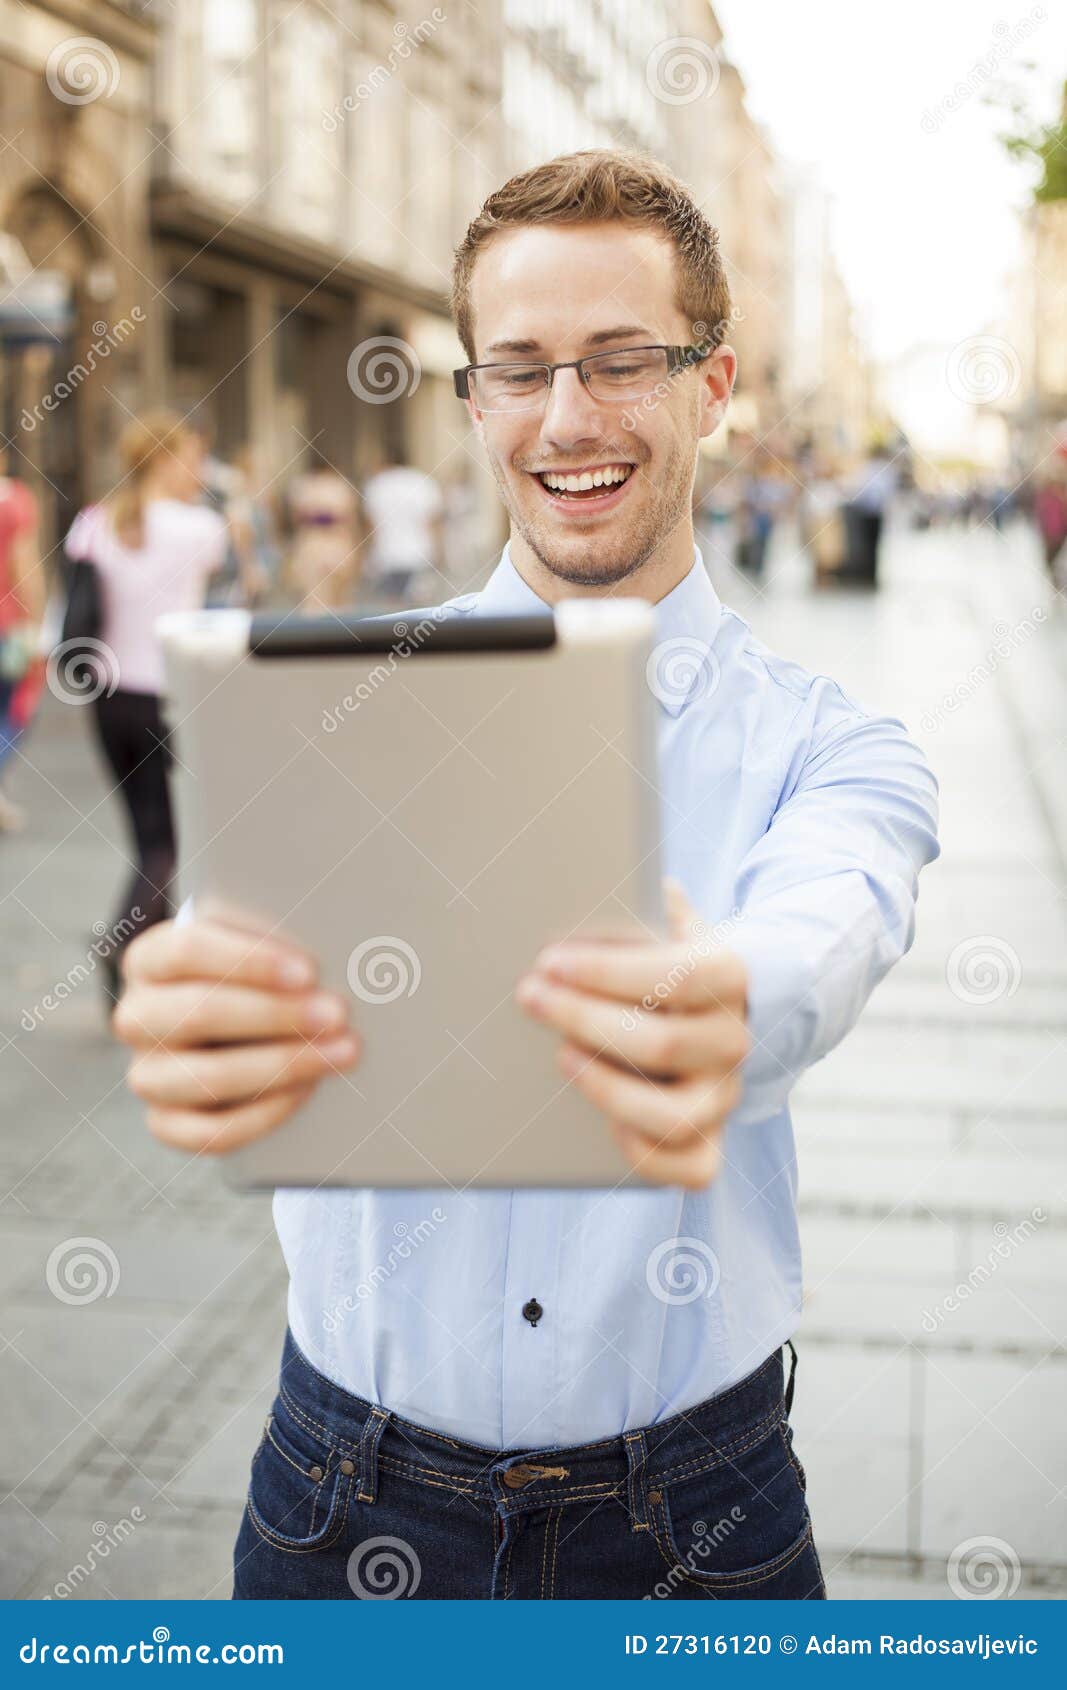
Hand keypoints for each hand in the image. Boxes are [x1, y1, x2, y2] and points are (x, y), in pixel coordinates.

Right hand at [113, 917, 360, 1153]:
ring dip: (283, 1066)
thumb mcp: (255, 943)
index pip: (187, 951)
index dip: (250, 961)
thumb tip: (327, 964)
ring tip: (342, 1051)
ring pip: (208, 1078)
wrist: (232, 1023)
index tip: (309, 971)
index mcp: (149, 959)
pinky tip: (309, 1088)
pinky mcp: (166, 1123)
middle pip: (199, 1014)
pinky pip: (213, 1133)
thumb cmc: (251, 971)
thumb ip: (277, 941)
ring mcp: (148, 1075)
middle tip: (338, 1013)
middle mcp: (137, 1017)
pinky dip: (267, 1113)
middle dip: (276, 1015)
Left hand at [515, 884, 749, 1189]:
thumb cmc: (671, 969)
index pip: (679, 974)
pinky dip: (641, 1152)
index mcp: (729, 981)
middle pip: (663, 1042)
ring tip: (560, 1056)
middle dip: (584, 1018)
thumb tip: (639, 882)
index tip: (550, 960)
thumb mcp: (666, 929)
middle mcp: (735, 1043)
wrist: (718, 1013)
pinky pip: (688, 1170)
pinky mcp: (711, 1145)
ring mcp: (724, 1099)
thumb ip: (649, 911)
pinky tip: (599, 1122)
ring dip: (606, 1087)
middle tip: (530, 997)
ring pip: (673, 1116)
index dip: (609, 970)